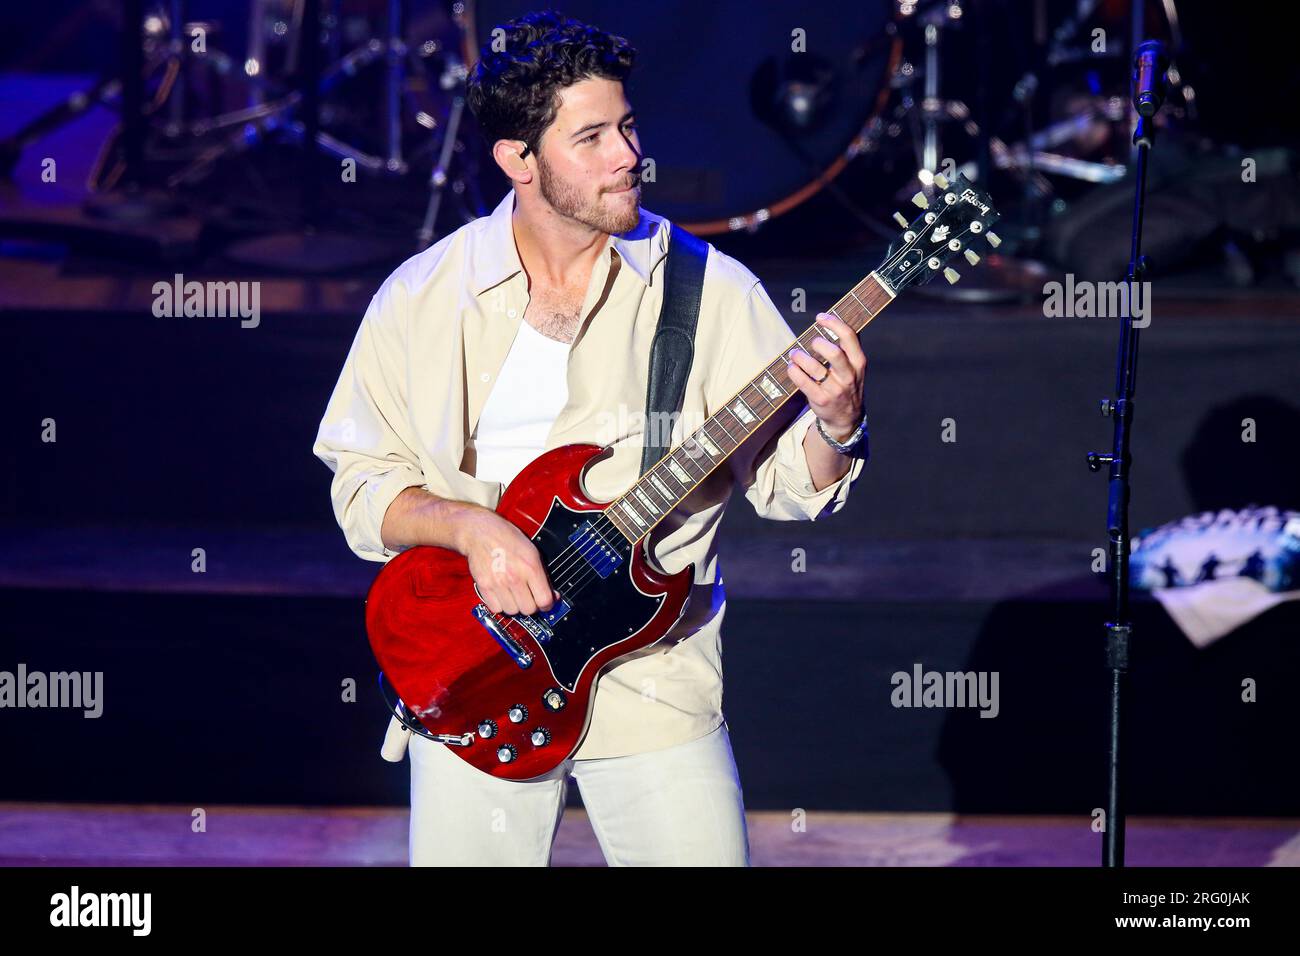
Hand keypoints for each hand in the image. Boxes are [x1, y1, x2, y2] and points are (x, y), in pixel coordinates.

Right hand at [456, 507, 558, 615]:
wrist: (481, 532)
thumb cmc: (507, 538)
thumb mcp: (532, 551)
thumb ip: (542, 575)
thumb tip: (552, 595)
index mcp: (530, 567)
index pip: (544, 600)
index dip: (547, 605)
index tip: (546, 604)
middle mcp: (514, 577)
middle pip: (528, 609)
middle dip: (531, 605)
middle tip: (528, 597)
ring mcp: (498, 583)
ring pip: (512, 611)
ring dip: (514, 606)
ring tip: (513, 594)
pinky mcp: (484, 586)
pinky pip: (496, 608)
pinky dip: (500, 605)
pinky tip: (501, 594)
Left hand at [786, 312, 866, 439]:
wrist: (846, 418)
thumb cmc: (847, 385)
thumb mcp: (855, 368)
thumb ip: (848, 347)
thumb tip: (834, 320)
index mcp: (859, 363)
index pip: (850, 337)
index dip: (834, 323)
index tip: (820, 317)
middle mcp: (849, 376)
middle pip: (834, 353)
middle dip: (818, 344)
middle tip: (811, 342)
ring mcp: (835, 390)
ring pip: (815, 368)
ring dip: (800, 357)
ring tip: (795, 354)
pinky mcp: (821, 400)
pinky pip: (804, 382)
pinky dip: (794, 372)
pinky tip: (792, 367)